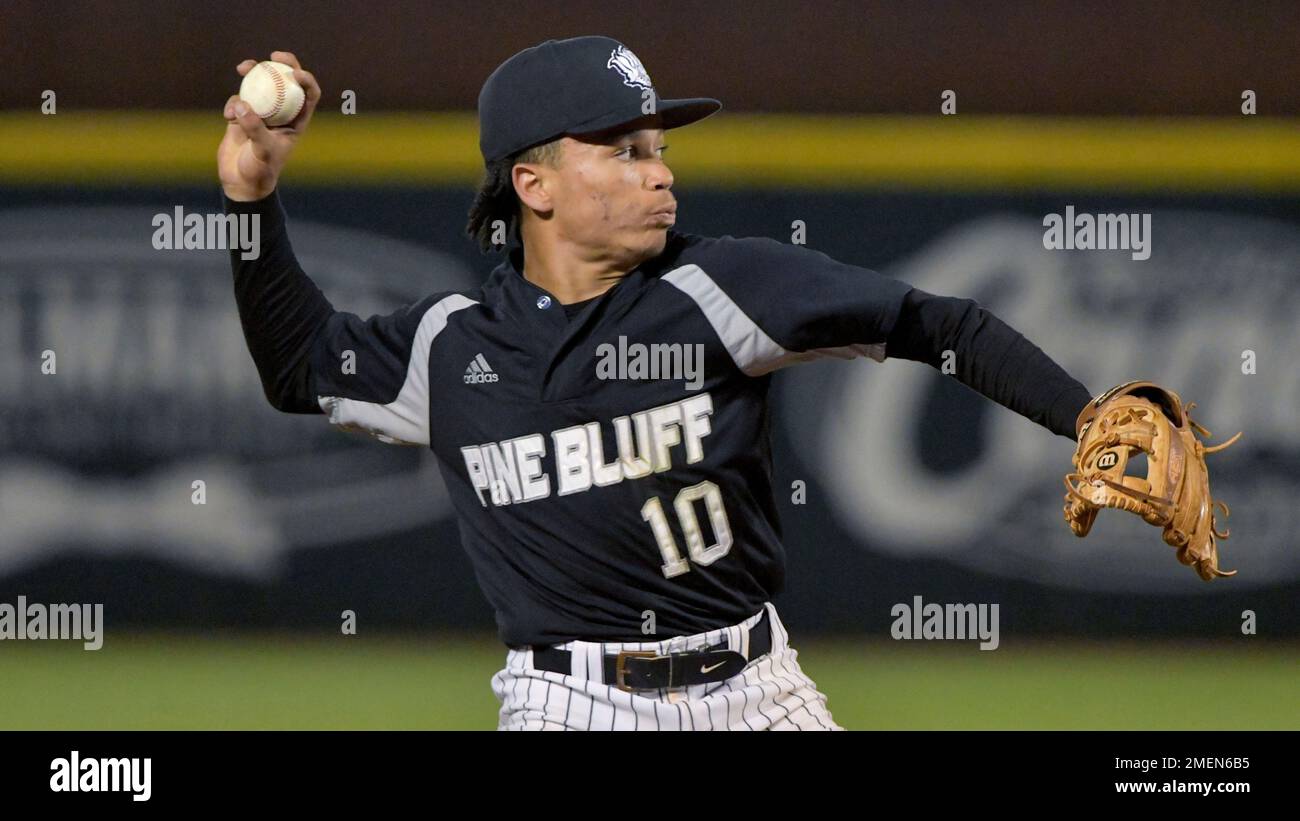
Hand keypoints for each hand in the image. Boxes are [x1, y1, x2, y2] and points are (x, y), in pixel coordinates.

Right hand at [218, 51, 321, 201]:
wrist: (240, 184)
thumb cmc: (260, 172)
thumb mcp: (262, 151)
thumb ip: (255, 129)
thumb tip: (243, 105)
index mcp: (297, 122)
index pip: (309, 96)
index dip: (306, 80)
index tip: (294, 73)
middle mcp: (282, 114)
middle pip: (287, 82)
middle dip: (283, 65)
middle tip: (274, 56)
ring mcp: (262, 113)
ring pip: (261, 85)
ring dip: (253, 73)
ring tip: (243, 68)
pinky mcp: (242, 116)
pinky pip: (239, 100)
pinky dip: (233, 103)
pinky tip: (228, 116)